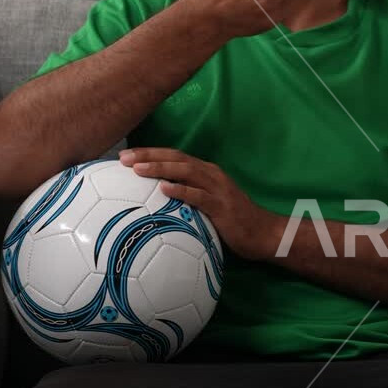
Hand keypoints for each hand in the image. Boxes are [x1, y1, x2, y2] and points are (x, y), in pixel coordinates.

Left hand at [119, 148, 279, 260]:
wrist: (264, 234)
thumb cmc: (234, 222)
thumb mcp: (210, 204)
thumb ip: (190, 197)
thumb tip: (160, 199)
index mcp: (208, 173)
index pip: (175, 156)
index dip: (151, 153)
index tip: (127, 156)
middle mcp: (212, 175)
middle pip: (177, 158)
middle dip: (149, 156)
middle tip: (124, 158)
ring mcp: (218, 190)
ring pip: (186, 172)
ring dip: (160, 168)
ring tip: (138, 169)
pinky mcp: (222, 206)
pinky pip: (199, 196)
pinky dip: (181, 190)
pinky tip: (163, 188)